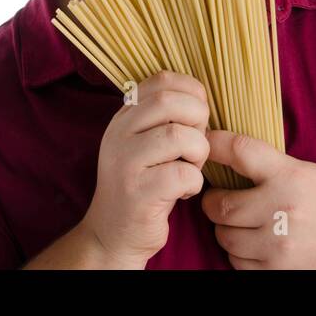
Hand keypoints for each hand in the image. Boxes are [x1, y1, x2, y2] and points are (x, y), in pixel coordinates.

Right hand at [80, 71, 210, 268]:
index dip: (192, 92)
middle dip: (198, 120)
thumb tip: (201, 99)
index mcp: (124, 117)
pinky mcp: (137, 193)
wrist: (113, 235)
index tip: (197, 117)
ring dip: (199, 153)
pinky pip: (183, 174)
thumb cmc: (146, 183)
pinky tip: (183, 192)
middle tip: (196, 145)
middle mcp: (118, 135)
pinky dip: (194, 183)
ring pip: (180, 136)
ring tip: (190, 169)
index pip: (162, 80)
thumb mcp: (148, 142)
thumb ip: (167, 116)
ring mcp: (124, 163)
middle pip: (171, 101)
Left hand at [201, 130, 315, 268]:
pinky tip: (255, 244)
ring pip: (224, 237)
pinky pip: (238, 263)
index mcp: (292, 176)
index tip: (206, 142)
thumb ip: (274, 169)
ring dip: (226, 229)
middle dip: (213, 201)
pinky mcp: (277, 271)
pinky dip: (239, 254)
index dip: (216, 144)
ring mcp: (278, 246)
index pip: (240, 151)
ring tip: (242, 223)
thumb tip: (230, 162)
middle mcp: (281, 210)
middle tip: (217, 197)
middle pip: (219, 206)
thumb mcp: (312, 174)